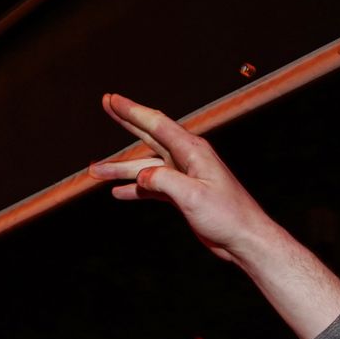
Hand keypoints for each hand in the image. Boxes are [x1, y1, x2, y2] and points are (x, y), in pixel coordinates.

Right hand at [90, 95, 279, 265]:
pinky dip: (134, 190)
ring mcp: (184, 176)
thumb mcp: (193, 196)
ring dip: (120, 170)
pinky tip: (118, 193)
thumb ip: (163, 181)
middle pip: (148, 136)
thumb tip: (140, 177)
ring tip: (95, 172)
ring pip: (145, 168)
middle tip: (106, 105)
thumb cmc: (227, 215)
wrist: (244, 238)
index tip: (113, 100)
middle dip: (126, 121)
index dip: (132, 111)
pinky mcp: (182, 194)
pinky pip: (152, 188)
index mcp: (192, 151)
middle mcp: (186, 159)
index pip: (156, 124)